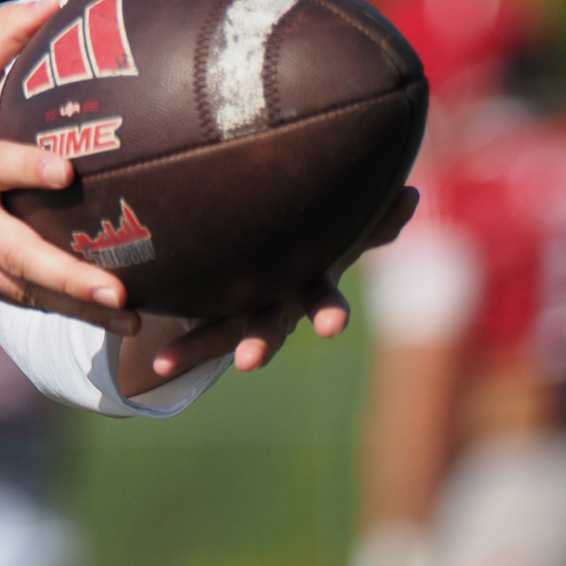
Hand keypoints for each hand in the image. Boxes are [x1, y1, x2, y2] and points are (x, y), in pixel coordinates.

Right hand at [0, 0, 139, 334]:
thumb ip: (1, 39)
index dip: (23, 169)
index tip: (67, 172)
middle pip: (9, 250)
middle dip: (62, 273)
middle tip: (115, 289)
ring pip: (20, 288)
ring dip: (74, 307)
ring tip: (131, 319)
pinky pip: (20, 302)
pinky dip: (64, 315)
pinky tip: (114, 324)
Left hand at [118, 186, 418, 393]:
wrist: (267, 270)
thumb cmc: (309, 245)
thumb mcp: (340, 234)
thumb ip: (374, 222)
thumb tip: (414, 196)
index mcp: (303, 283)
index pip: (319, 298)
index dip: (326, 311)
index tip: (331, 328)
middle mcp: (273, 304)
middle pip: (268, 325)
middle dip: (259, 343)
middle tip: (247, 364)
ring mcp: (239, 316)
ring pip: (218, 336)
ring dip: (195, 351)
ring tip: (164, 365)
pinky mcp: (210, 320)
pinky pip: (192, 338)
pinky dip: (178, 353)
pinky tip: (151, 369)